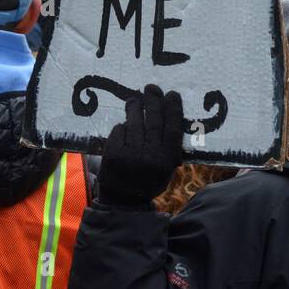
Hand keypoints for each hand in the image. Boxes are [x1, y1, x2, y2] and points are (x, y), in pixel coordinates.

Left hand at [97, 84, 185, 206]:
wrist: (123, 201)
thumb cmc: (147, 181)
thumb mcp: (166, 170)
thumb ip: (169, 148)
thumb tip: (170, 118)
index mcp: (167, 159)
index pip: (173, 128)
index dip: (173, 109)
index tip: (172, 94)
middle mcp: (151, 155)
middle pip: (154, 121)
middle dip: (154, 101)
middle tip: (152, 88)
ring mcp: (132, 154)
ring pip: (135, 123)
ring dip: (135, 108)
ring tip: (135, 99)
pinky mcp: (114, 153)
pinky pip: (120, 131)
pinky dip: (122, 127)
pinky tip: (124, 126)